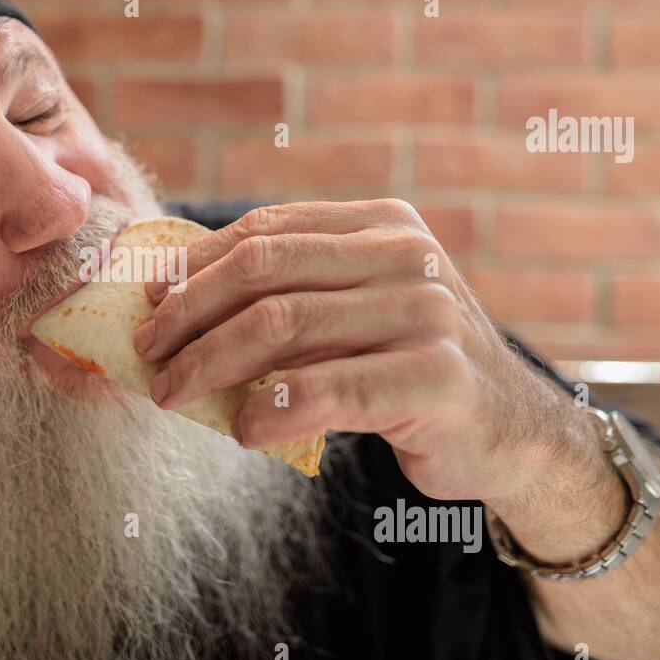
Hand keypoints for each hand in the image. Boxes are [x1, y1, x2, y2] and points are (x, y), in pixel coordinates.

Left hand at [134, 200, 581, 505]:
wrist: (512, 434)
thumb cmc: (412, 370)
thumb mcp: (359, 311)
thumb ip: (295, 292)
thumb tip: (176, 298)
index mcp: (384, 224)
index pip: (267, 231)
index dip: (196, 264)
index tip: (147, 300)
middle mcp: (407, 255)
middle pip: (264, 272)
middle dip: (189, 314)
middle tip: (147, 356)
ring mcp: (426, 313)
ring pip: (283, 325)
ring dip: (209, 364)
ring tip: (172, 394)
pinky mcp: (436, 377)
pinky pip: (324, 389)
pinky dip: (269, 410)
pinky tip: (242, 430)